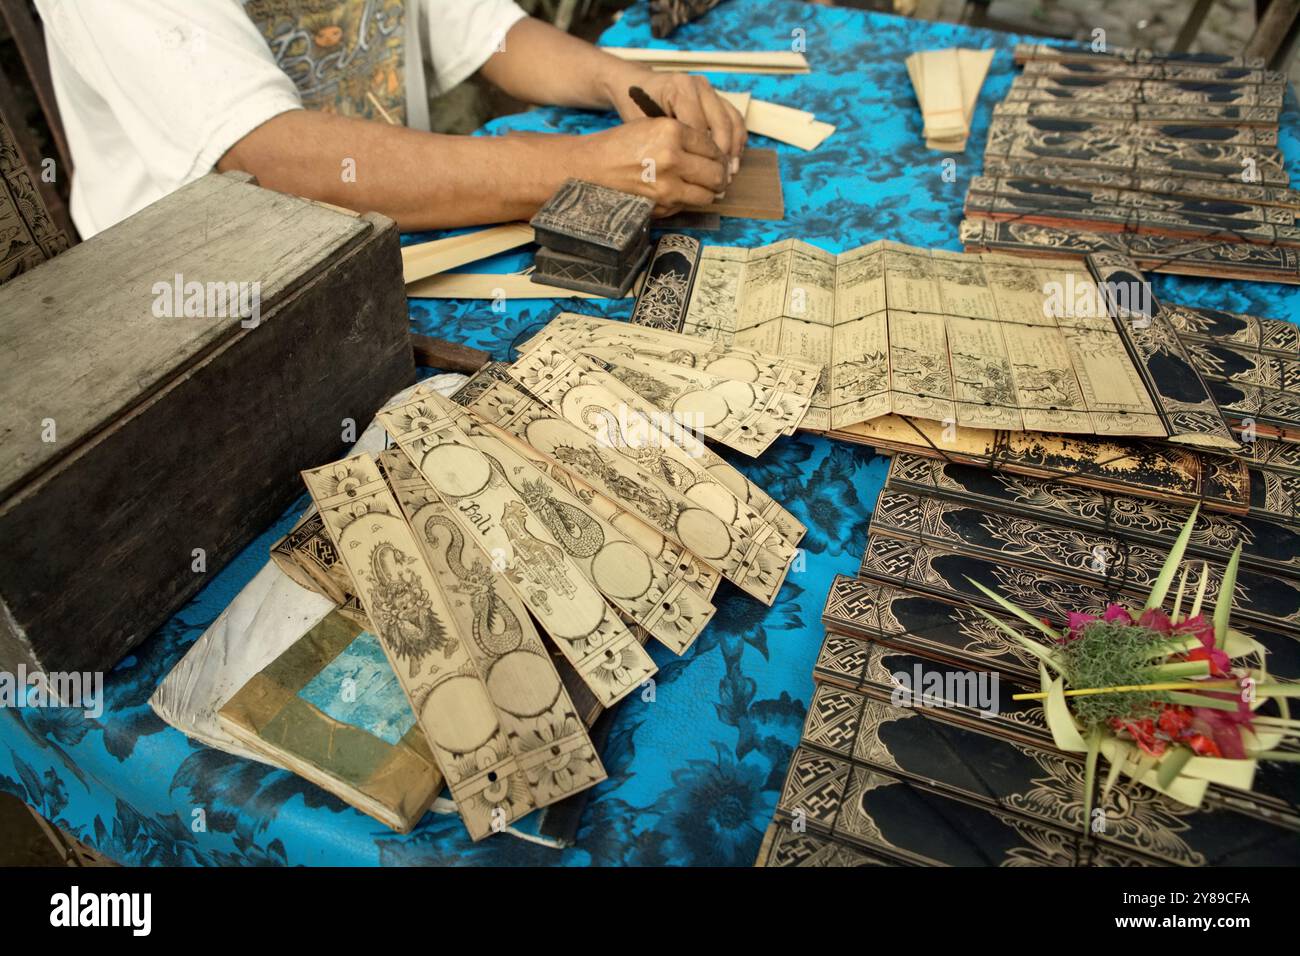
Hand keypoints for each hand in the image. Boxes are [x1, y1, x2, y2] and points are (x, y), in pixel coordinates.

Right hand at [577, 117, 728, 214]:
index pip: (713, 147)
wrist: (591, 167)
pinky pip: (687, 206)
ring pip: (707, 195)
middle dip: (719, 177)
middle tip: (718, 177)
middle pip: (716, 174)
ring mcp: (667, 184)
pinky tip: (678, 192)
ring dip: (708, 193)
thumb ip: (684, 136)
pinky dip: (688, 201)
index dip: (719, 156)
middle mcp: (672, 157)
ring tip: (702, 187)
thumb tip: (715, 155)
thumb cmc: (621, 145)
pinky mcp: (660, 205)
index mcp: (672, 131)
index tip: (718, 160)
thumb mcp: (653, 126)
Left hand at [609, 72, 746, 176]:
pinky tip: (733, 157)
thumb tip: (686, 175)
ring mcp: (709, 88)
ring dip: (735, 148)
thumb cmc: (635, 106)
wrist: (637, 83)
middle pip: (721, 124)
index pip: (700, 129)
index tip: (705, 178)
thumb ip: (666, 143)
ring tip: (731, 171)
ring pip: (732, 120)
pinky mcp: (716, 94)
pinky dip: (737, 138)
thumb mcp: (644, 126)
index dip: (704, 157)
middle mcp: (697, 85)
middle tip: (722, 178)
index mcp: (679, 89)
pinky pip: (733, 117)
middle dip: (723, 155)